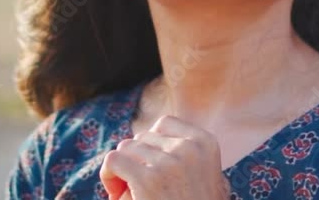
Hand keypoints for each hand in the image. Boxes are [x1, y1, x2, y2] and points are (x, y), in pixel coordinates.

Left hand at [99, 115, 230, 199]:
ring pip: (125, 148)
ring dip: (122, 172)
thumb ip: (193, 158)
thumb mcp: (209, 182)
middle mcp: (189, 149)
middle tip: (137, 189)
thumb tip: (168, 133)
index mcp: (206, 144)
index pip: (163, 125)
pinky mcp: (147, 178)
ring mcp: (169, 163)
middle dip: (135, 161)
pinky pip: (113, 160)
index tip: (151, 169)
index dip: (150, 146)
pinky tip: (117, 194)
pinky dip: (109, 176)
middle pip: (141, 138)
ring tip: (130, 195)